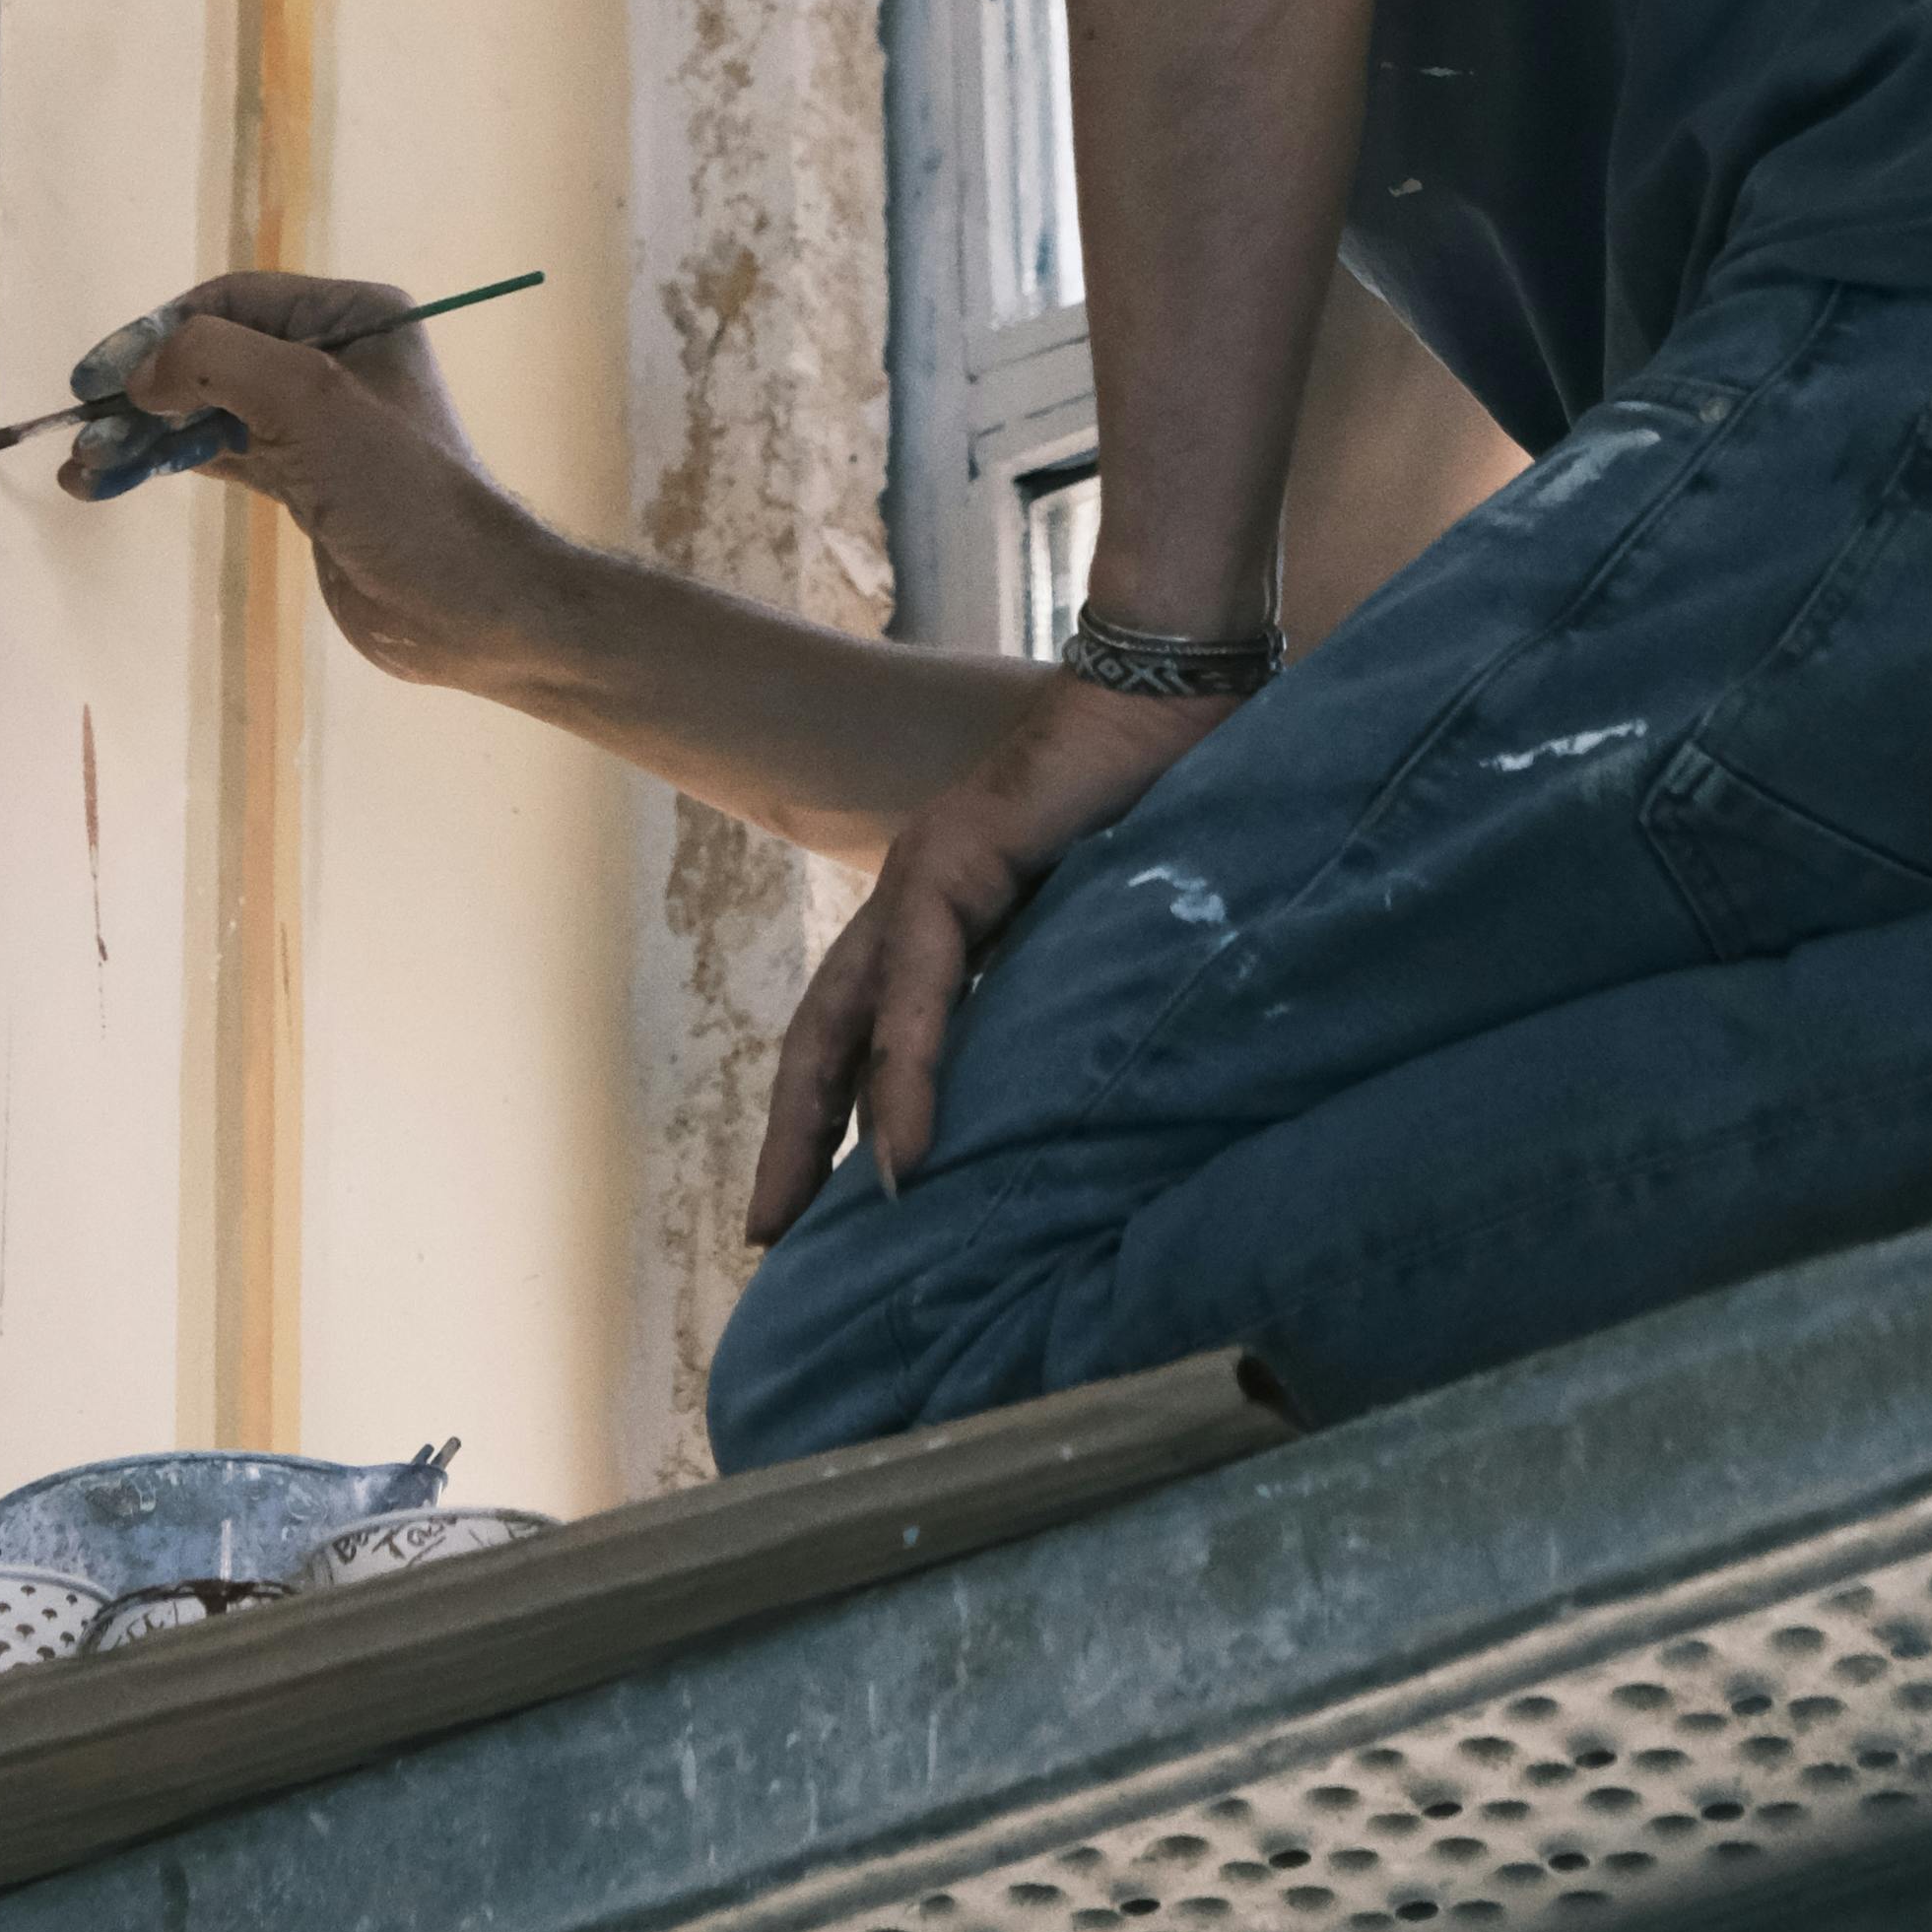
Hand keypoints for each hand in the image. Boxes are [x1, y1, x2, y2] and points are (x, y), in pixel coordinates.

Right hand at [65, 275, 546, 689]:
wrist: (464, 603)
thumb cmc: (398, 486)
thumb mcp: (308, 398)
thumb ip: (215, 361)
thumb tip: (141, 370)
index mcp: (352, 316)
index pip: (231, 301)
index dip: (157, 331)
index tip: (97, 375)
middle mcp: (334, 361)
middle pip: (212, 356)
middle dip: (143, 390)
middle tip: (81, 430)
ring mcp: (317, 426)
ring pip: (208, 412)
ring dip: (144, 433)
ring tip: (82, 467)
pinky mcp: (304, 484)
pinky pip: (220, 456)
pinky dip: (168, 464)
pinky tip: (113, 480)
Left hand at [743, 669, 1251, 1240]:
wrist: (1167, 694)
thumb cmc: (1155, 800)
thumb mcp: (1099, 924)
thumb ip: (1067, 988)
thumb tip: (1083, 1087)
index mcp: (938, 914)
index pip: (856, 1029)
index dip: (826, 1113)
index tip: (806, 1205)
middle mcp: (909, 898)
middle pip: (820, 1039)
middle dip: (789, 1139)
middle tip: (764, 1237)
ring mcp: (921, 876)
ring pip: (843, 1020)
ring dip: (818, 1125)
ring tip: (804, 1217)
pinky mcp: (954, 861)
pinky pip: (919, 988)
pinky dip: (903, 1074)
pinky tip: (901, 1152)